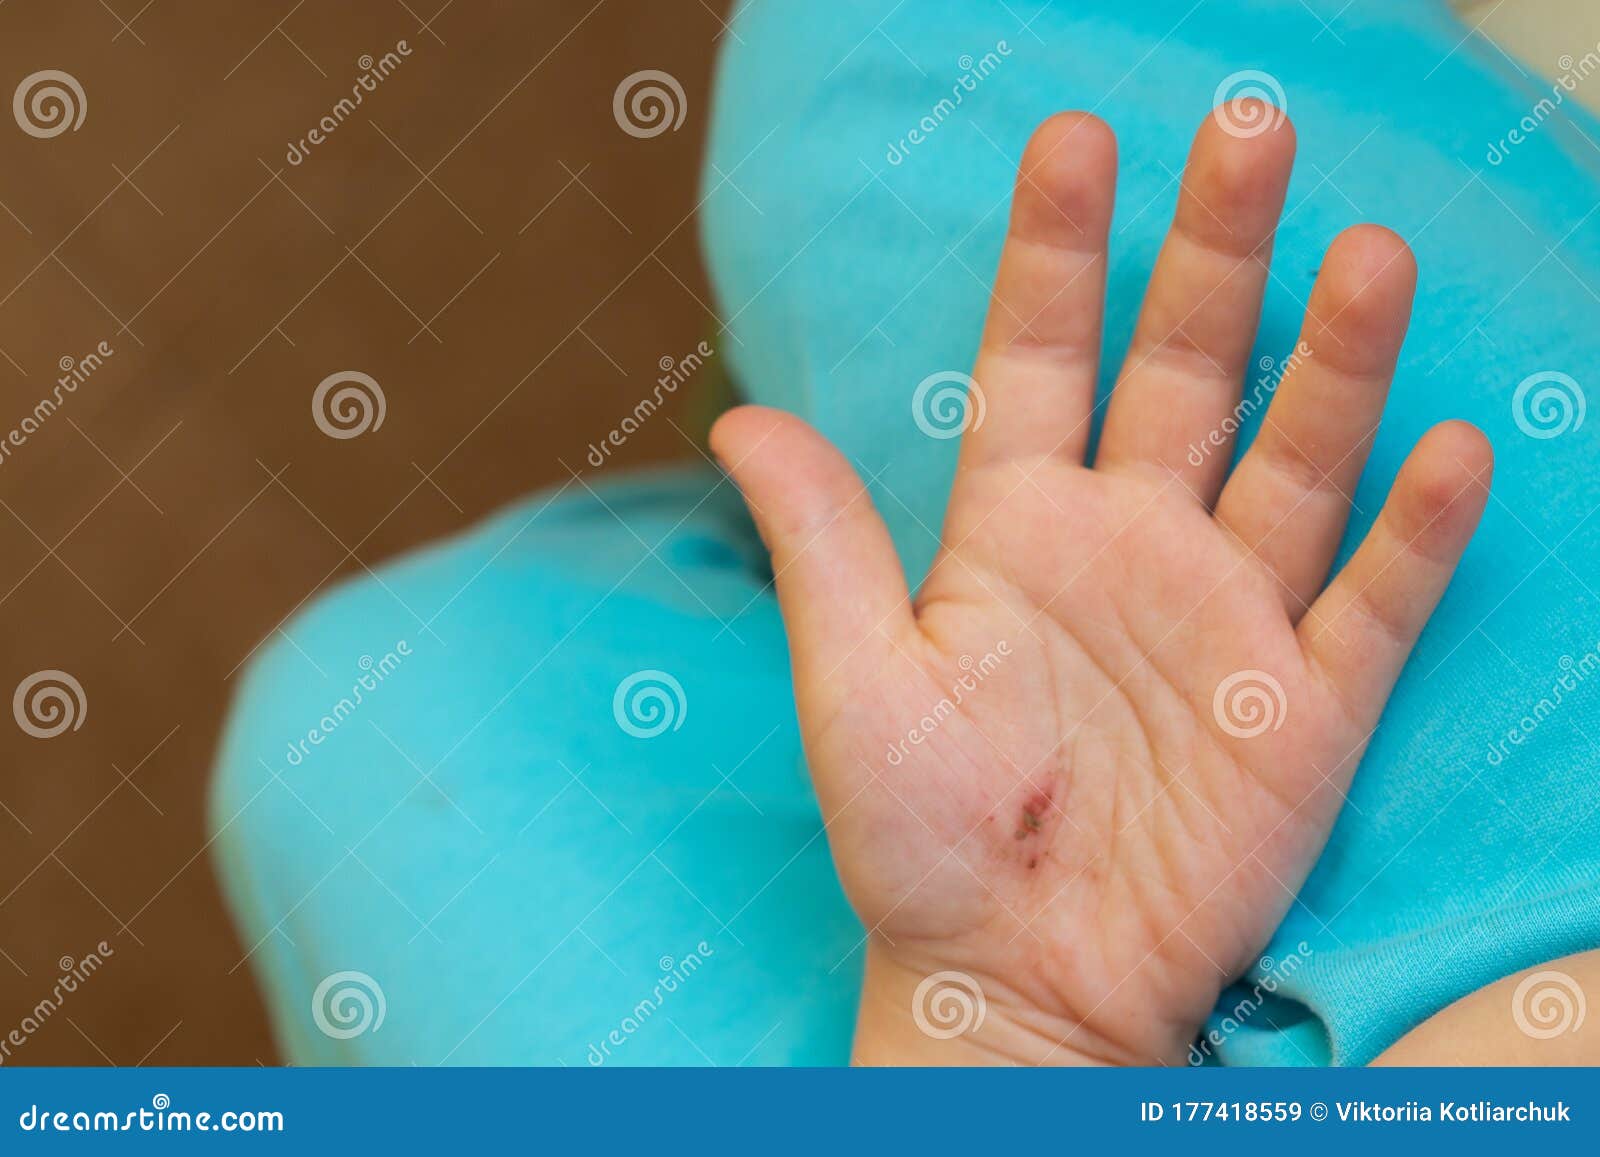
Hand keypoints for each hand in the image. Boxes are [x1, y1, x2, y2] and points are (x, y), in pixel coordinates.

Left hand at [710, 105, 1491, 1065]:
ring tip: (1365, 256)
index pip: (1042, 354)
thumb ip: (823, 544)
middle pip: (1186, 370)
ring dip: (1335, 363)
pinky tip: (1445, 447)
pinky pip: (1374, 599)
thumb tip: (739, 418)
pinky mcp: (1306, 702)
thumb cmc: (919, 839)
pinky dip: (1414, 530)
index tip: (1074, 139)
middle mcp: (1130, 546)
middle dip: (1218, 253)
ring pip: (1297, 459)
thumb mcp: (855, 683)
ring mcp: (1225, 616)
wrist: (1012, 979)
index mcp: (1016, 529)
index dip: (1059, 250)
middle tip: (1252, 128)